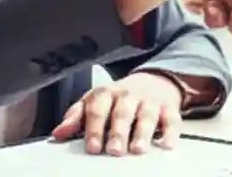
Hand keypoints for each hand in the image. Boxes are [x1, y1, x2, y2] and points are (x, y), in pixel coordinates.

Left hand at [51, 73, 183, 154]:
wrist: (154, 80)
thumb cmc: (119, 98)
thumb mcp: (94, 102)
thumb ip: (76, 117)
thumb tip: (58, 133)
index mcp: (107, 93)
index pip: (98, 109)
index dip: (94, 128)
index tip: (92, 147)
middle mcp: (129, 95)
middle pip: (123, 112)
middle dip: (119, 132)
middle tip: (114, 150)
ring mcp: (151, 101)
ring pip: (147, 115)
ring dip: (143, 132)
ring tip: (138, 149)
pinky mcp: (169, 109)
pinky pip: (172, 119)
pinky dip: (171, 132)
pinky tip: (166, 145)